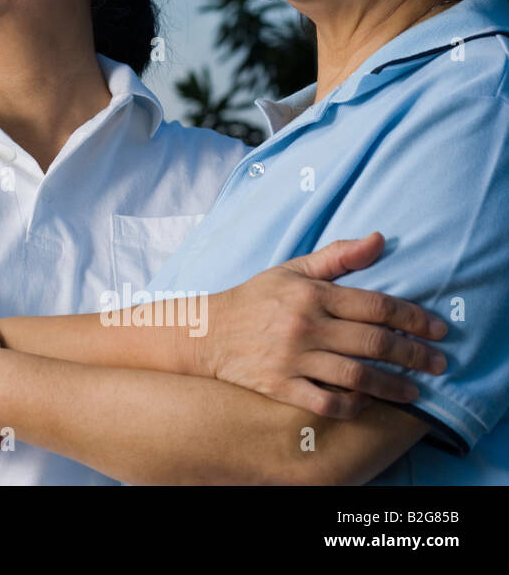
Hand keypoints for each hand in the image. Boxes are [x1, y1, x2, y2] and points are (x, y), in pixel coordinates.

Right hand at [204, 232, 448, 417]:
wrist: (208, 332)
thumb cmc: (256, 299)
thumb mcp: (293, 270)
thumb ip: (338, 256)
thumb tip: (380, 239)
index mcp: (311, 294)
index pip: (376, 305)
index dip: (414, 318)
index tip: (438, 330)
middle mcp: (305, 326)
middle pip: (374, 343)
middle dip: (414, 354)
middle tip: (438, 363)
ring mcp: (292, 359)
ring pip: (357, 377)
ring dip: (393, 386)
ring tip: (414, 391)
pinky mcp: (280, 386)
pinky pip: (326, 403)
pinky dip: (351, 406)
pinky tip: (366, 402)